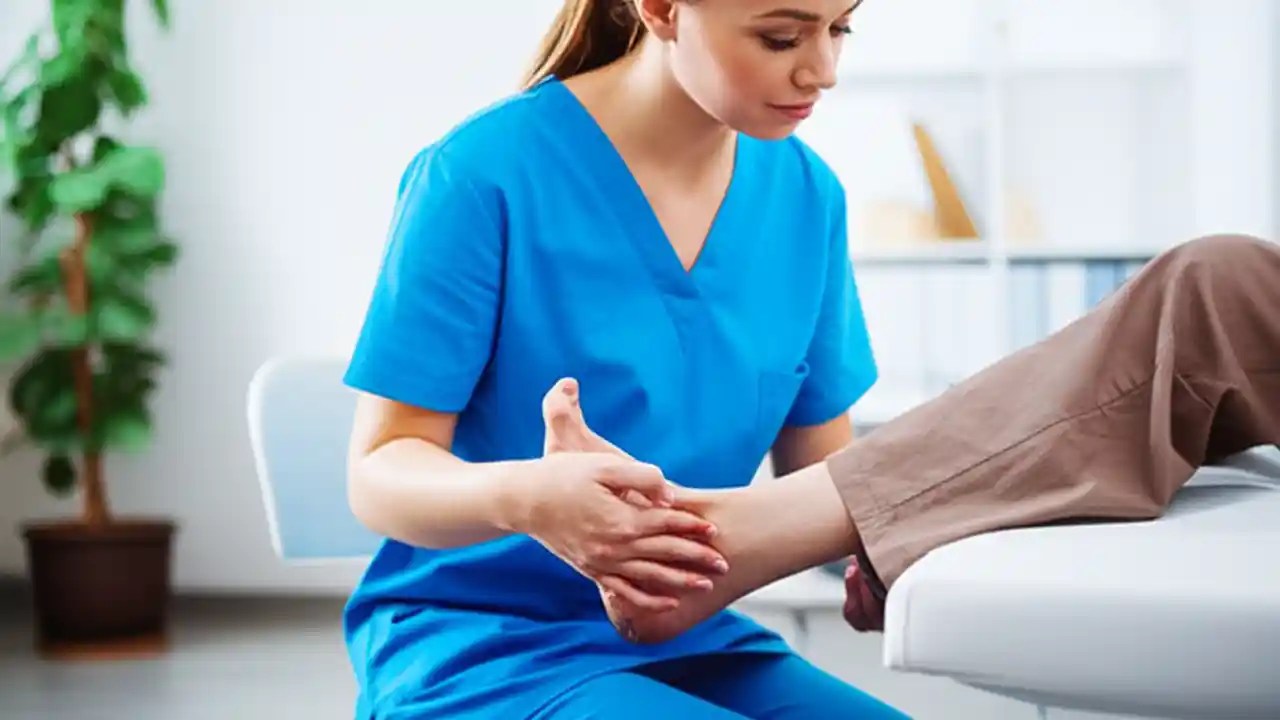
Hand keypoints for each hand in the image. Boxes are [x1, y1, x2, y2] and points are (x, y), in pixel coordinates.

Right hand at [537, 377, 728, 610]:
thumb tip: (669, 494)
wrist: (523, 501)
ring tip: (706, 584)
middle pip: (665, 553)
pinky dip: (648, 599)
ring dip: (680, 581)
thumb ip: (641, 476)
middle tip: (724, 562)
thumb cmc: (562, 476)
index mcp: (622, 518)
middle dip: (697, 558)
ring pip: (650, 577)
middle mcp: (615, 546)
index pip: (667, 524)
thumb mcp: (603, 465)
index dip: (692, 526)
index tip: (715, 529)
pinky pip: (625, 591)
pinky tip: (668, 603)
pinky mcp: (592, 570)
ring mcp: (603, 562)